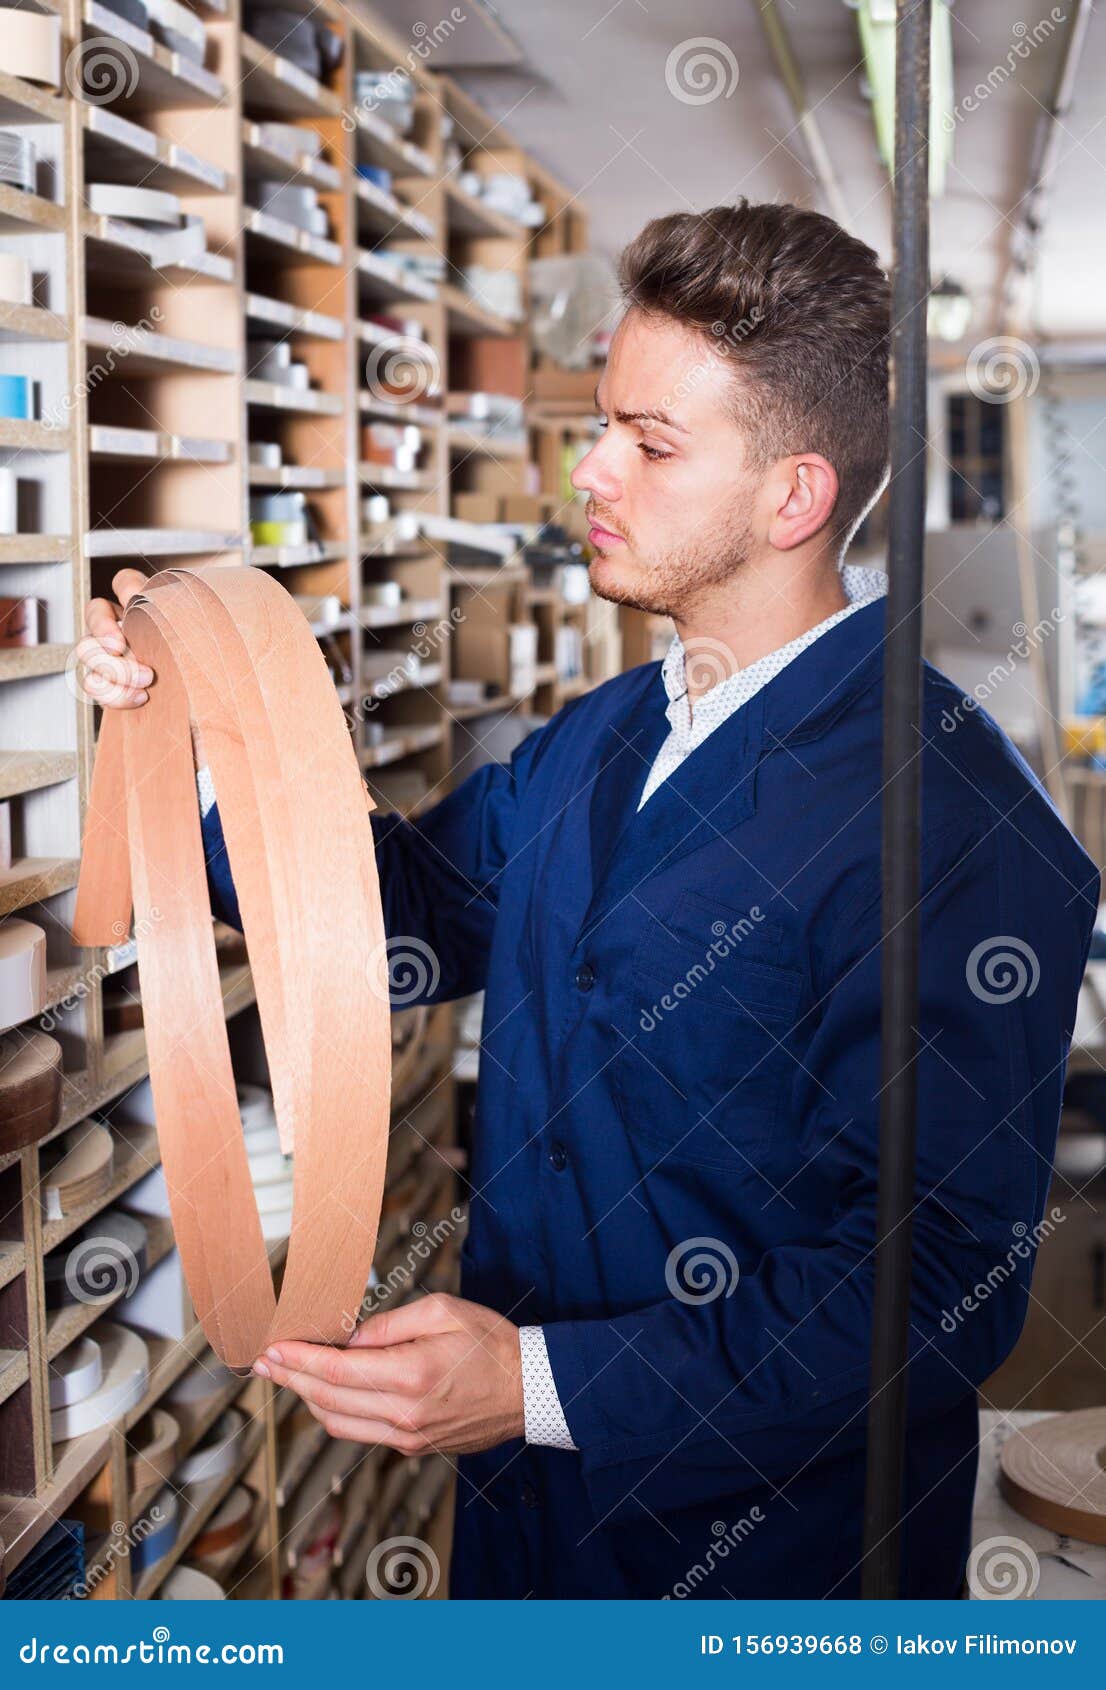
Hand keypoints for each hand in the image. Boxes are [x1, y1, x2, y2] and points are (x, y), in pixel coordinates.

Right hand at [78, 567, 205, 763]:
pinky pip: (94, 685)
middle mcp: (120, 627)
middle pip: (95, 612)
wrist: (201, 716)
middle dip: (104, 629)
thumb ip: (200, 627)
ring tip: (144, 680)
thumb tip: (219, 613)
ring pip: (87, 649)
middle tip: (122, 646)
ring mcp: (108, 655)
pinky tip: (139, 698)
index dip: (126, 587)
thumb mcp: (207, 647)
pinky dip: (113, 693)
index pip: (124, 582)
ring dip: (109, 665)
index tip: (135, 600)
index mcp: (143, 608)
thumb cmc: (205, 674)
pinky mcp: (106, 684)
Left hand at [251, 1292, 524, 1455]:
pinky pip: (361, 1432)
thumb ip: (388, 1325)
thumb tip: (349, 1339)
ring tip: (288, 1376)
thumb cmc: (492, 1344)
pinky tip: (327, 1393)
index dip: (296, 1361)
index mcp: (410, 1375)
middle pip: (327, 1400)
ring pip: (338, 1423)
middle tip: (265, 1361)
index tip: (271, 1349)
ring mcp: (408, 1436)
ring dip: (308, 1399)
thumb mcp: (441, 1311)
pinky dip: (337, 1412)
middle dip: (290, 1379)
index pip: (335, 1371)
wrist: (531, 1389)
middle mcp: (404, 1414)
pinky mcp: (414, 1446)